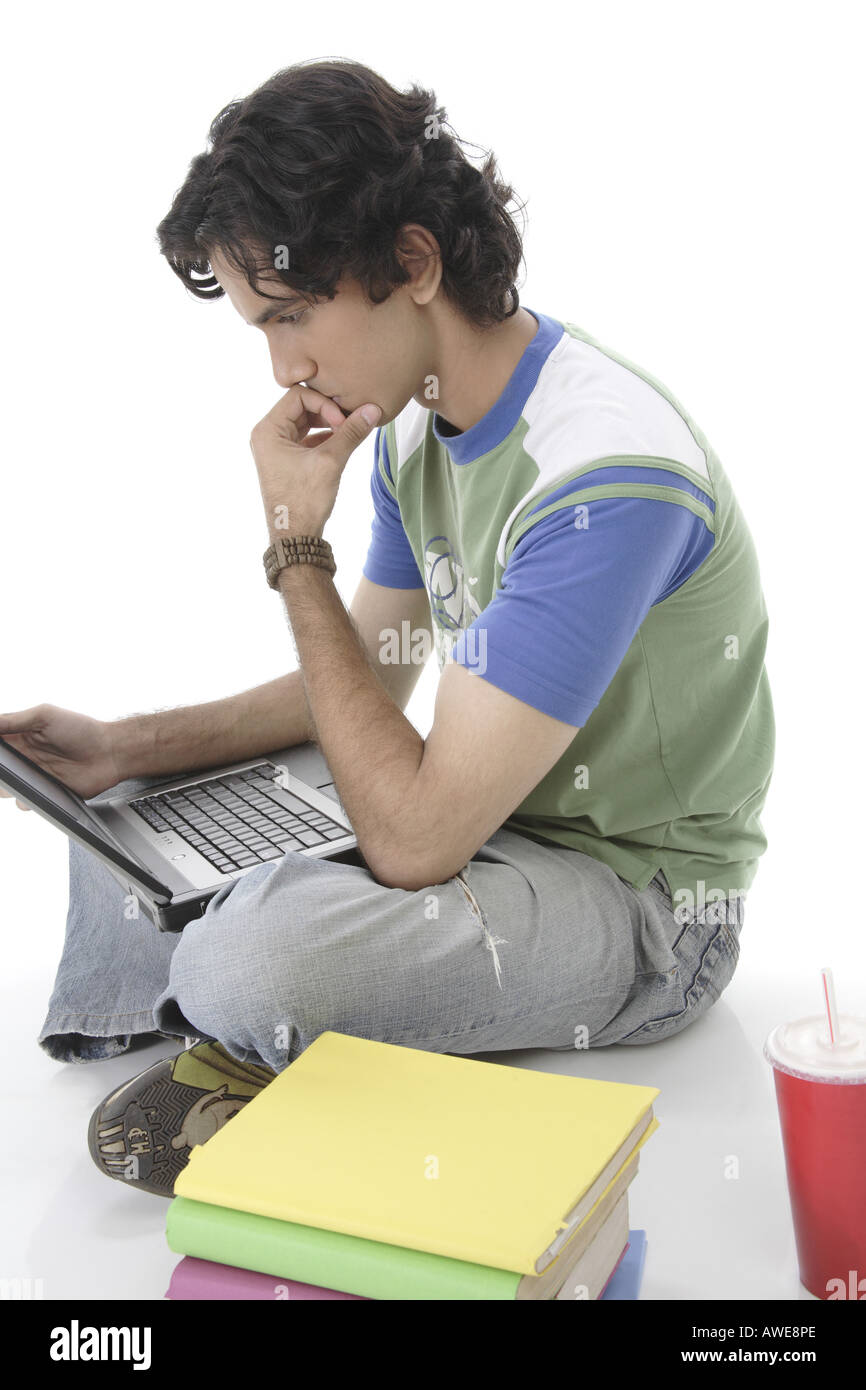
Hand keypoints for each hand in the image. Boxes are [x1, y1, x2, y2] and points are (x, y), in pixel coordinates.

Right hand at [0, 704, 125, 802]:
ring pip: (6, 788)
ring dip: (4, 787)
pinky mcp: (45, 793)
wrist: (110, 753)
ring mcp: (33, 776)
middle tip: (2, 768)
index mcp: (20, 736)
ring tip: (13, 779)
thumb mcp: (45, 715)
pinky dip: (22, 801)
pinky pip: (26, 802)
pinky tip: (28, 793)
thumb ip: (15, 720)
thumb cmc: (82, 730)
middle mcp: (24, 757)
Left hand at [249, 385, 380, 542]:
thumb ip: (351, 433)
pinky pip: (306, 438)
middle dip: (328, 412)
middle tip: (349, 424)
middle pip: (301, 407)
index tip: (342, 422)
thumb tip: (372, 410)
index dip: (324, 404)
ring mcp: (275, 448)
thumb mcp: (330, 461)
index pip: (298, 396)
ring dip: (328, 424)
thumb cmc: (304, 501)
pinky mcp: (286, 460)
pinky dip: (324, 437)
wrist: (295, 536)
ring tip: (348, 433)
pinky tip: (342, 444)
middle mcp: (267, 435)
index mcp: (267, 430)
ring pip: (305, 422)